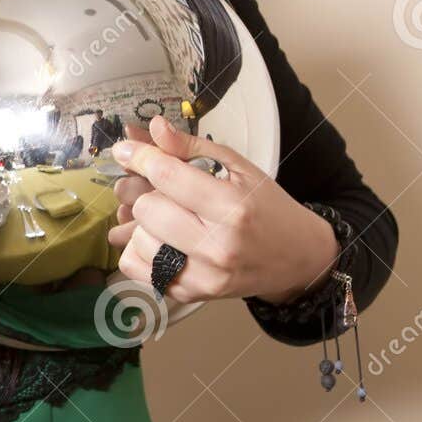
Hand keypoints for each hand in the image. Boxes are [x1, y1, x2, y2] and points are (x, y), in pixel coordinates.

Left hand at [106, 115, 338, 305]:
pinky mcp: (189, 293)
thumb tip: (154, 128)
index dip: (140, 157)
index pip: (167, 176)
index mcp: (232, 207)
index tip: (124, 150)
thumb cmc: (268, 209)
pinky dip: (138, 250)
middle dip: (150, 194)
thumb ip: (193, 148)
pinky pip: (134, 267)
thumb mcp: (240, 169)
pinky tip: (159, 240)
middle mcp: (216, 245)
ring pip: (137, 239)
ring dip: (146, 224)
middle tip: (168, 194)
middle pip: (146, 208)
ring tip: (171, 219)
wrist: (297, 259)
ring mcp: (202, 274)